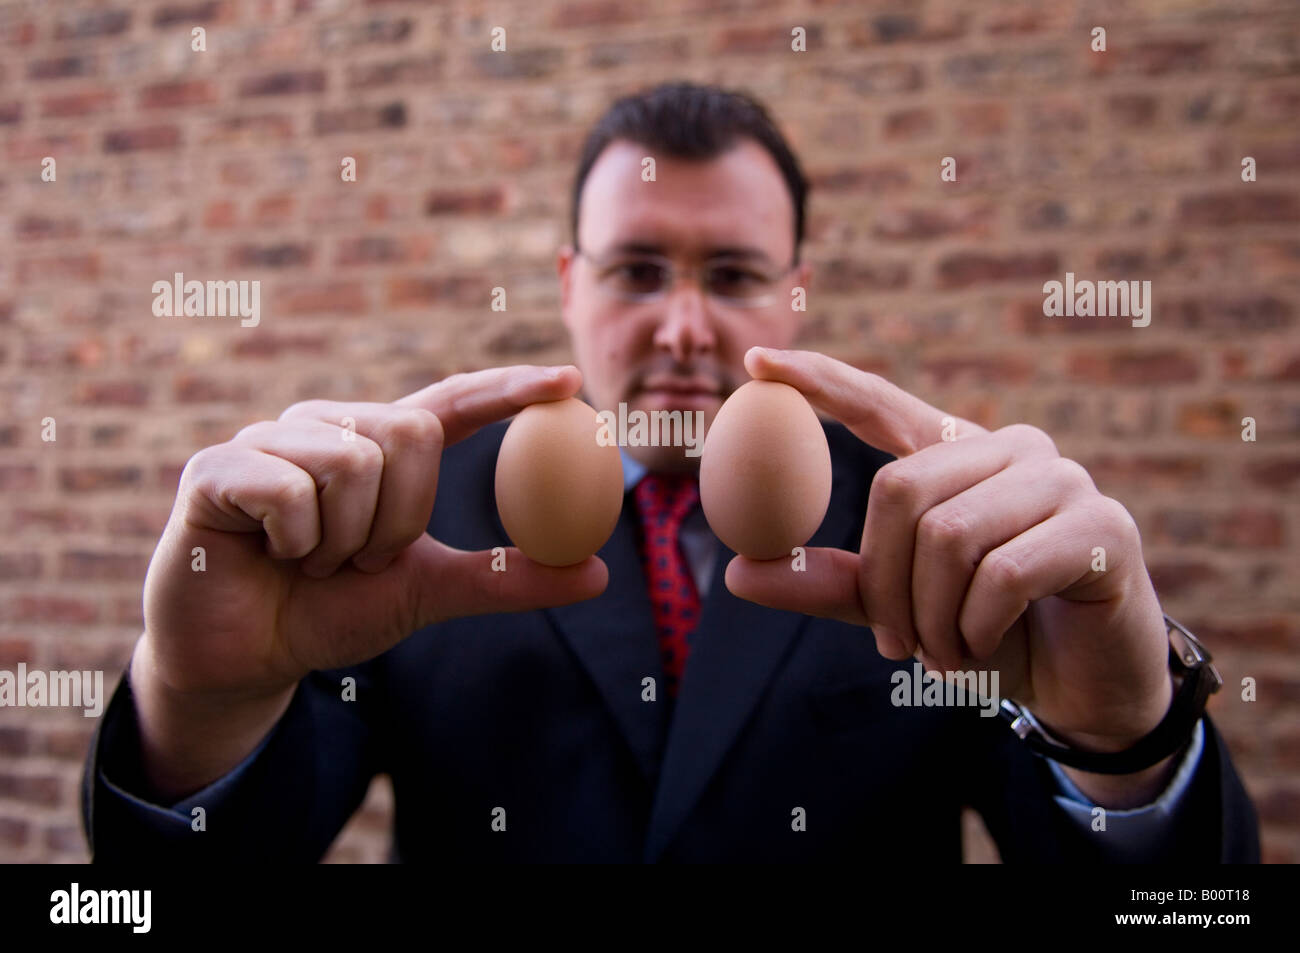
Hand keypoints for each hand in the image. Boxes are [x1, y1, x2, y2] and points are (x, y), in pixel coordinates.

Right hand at [142, 365, 608, 698]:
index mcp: (380, 447)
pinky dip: (297, 542)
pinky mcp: (217, 466)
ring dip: (346, 539)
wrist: (245, 659)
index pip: (454, 402)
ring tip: (311, 561)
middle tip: (362, 561)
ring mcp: (270, 439)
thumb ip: (502, 578)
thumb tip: (598, 574)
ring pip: (353, 460)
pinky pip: (290, 488)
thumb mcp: (428, 593)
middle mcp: (329, 426)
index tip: (569, 381)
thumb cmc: (330, 613)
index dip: (509, 389)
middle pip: (411, 431)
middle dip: (403, 518)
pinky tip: (271, 556)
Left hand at [725, 348, 1175, 800]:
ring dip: (932, 618)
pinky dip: (975, 628)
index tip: (756, 363)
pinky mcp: (1102, 527)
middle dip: (884, 584)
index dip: (819, 381)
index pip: (880, 403)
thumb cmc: (992, 633)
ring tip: (947, 654)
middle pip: (900, 490)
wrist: (1085, 687)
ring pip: (949, 535)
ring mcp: (1061, 480)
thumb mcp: (902, 609)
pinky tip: (984, 649)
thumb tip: (739, 572)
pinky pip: (1002, 573)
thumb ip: (830, 584)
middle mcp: (1011, 449)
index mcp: (957, 455)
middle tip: (893, 645)